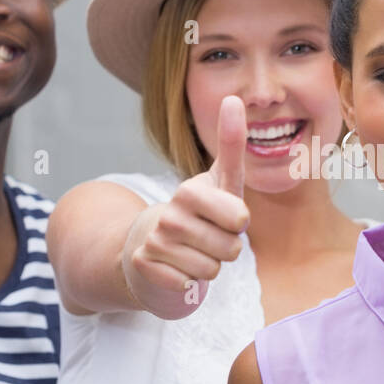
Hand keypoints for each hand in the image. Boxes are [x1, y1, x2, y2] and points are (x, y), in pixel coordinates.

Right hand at [127, 95, 250, 294]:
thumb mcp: (221, 181)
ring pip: (210, 271)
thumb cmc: (200, 212)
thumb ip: (231, 145)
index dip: (239, 223)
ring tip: (195, 252)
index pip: (239, 218)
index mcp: (191, 191)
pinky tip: (177, 268)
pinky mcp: (144, 265)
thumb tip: (235, 97)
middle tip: (210, 238)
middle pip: (230, 250)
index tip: (229, 216)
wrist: (152, 243)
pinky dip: (188, 283)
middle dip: (227, 250)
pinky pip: (186, 286)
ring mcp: (155, 240)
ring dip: (209, 267)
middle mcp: (170, 213)